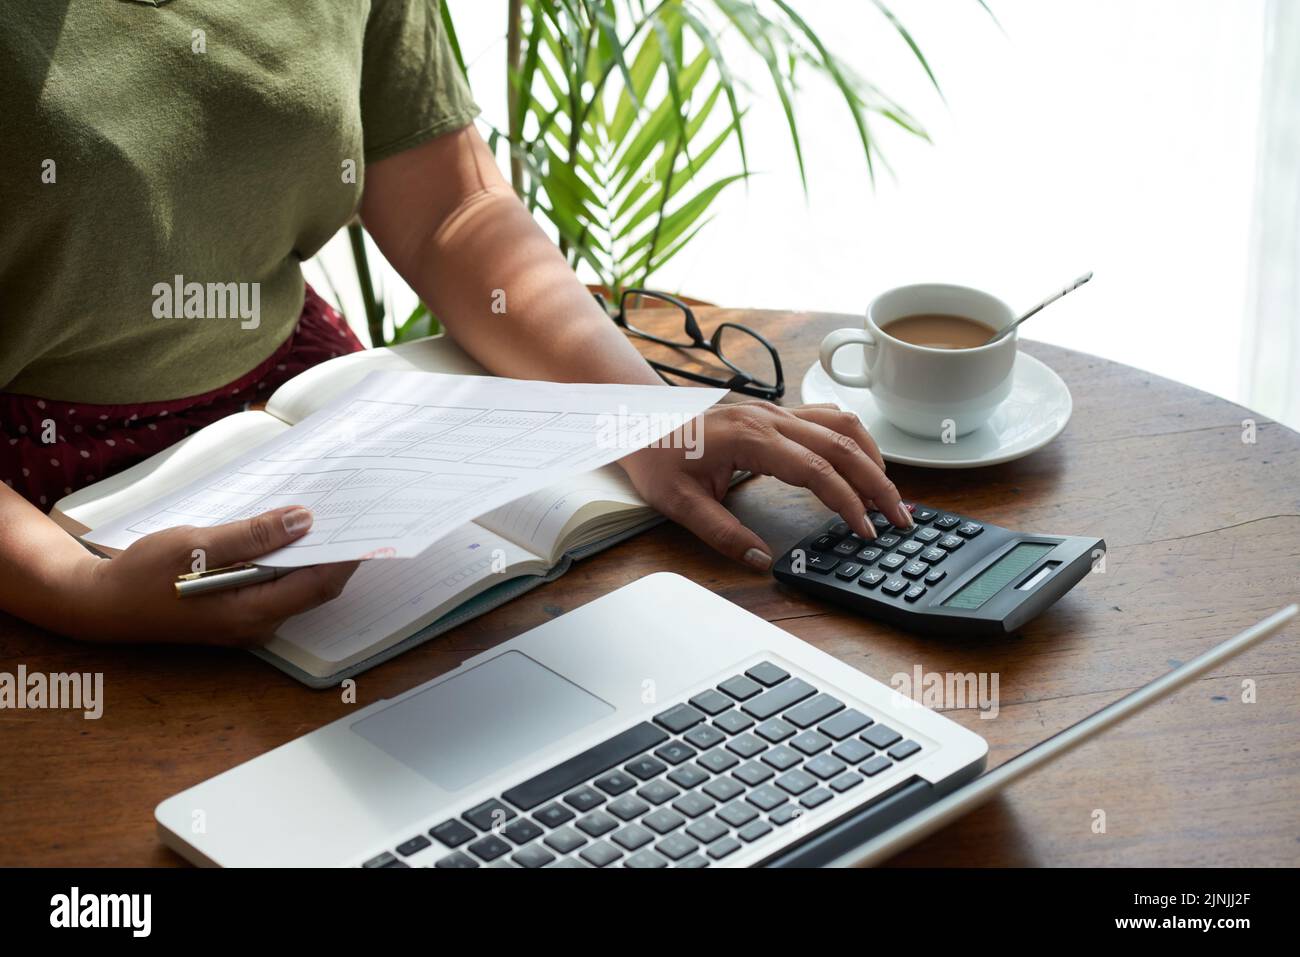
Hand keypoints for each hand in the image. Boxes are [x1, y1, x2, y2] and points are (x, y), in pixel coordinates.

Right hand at [75, 507, 358, 645]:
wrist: (101, 603)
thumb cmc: (142, 575)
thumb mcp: (195, 546)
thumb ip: (252, 535)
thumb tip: (303, 520)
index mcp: (250, 612)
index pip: (320, 585)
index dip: (349, 556)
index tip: (370, 524)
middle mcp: (257, 624)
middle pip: (315, 587)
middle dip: (337, 551)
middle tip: (356, 510)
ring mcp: (249, 621)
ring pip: (298, 586)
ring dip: (314, 553)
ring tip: (329, 514)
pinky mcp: (239, 612)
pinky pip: (278, 585)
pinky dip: (290, 559)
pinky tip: (291, 531)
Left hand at [618, 402, 909, 570]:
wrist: (637, 419)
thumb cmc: (657, 456)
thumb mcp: (679, 503)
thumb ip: (722, 533)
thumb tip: (762, 559)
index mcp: (751, 438)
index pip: (817, 470)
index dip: (847, 502)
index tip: (866, 530)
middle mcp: (770, 418)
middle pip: (842, 446)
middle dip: (877, 484)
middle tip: (899, 519)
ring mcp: (775, 411)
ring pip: (842, 425)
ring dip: (872, 458)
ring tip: (888, 494)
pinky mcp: (776, 413)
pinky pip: (828, 418)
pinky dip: (854, 440)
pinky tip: (863, 463)